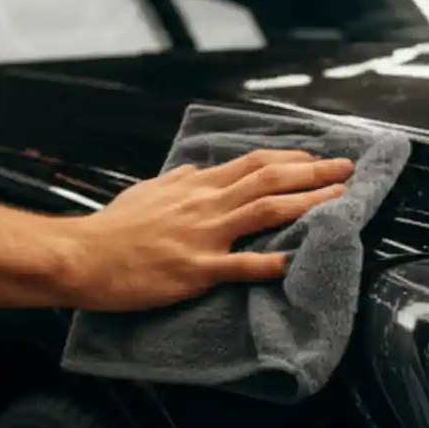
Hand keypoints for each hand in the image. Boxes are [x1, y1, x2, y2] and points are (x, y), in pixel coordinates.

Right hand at [57, 149, 352, 310]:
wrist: (81, 256)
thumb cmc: (112, 228)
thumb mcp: (146, 192)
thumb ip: (177, 181)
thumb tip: (196, 170)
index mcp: (195, 185)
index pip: (253, 163)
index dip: (291, 158)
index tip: (316, 159)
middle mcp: (205, 204)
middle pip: (270, 179)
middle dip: (314, 173)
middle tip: (347, 170)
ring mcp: (203, 236)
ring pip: (266, 211)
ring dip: (308, 203)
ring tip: (340, 201)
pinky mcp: (195, 269)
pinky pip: (241, 265)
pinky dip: (271, 262)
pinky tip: (297, 261)